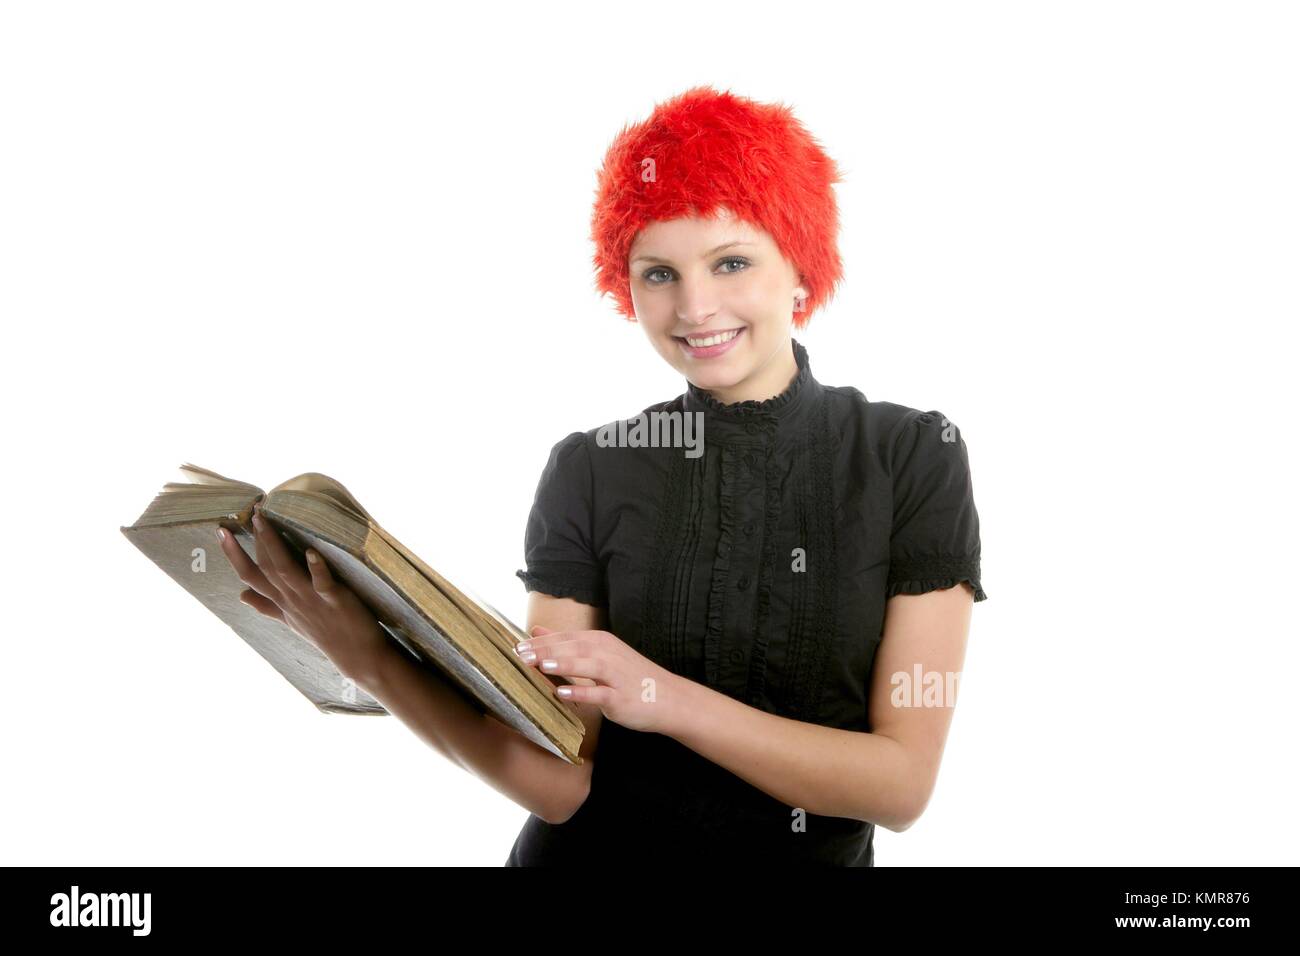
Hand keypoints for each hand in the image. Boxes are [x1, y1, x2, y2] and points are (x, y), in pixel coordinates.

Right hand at [216, 502, 390, 681]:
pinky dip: (316, 567)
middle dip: (254, 541)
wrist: (356, 656)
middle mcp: (291, 600)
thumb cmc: (325, 633)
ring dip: (274, 545)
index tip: (221, 531)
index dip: (233, 555)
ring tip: (265, 521)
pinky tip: (311, 551)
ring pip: (286, 571)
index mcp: (281, 602)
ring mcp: (311, 600)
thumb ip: (266, 606)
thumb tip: (241, 596)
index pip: (250, 576)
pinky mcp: (335, 600)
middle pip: (265, 569)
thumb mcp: (290, 620)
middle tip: (247, 513)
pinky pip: (323, 583)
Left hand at [513, 625, 688, 733]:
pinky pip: (600, 694)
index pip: (567, 637)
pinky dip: (582, 693)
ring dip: (564, 664)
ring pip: (588, 666)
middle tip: (520, 654)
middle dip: (547, 650)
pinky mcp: (621, 697)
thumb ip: (566, 643)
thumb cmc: (629, 677)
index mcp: (601, 642)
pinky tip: (563, 694)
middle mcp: (608, 654)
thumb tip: (535, 630)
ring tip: (540, 665)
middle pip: (575, 648)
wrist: (669, 698)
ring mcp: (616, 675)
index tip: (517, 645)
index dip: (542, 641)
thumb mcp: (599, 654)